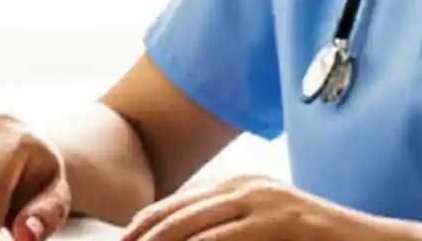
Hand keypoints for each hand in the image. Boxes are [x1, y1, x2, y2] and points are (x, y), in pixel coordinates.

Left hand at [118, 174, 369, 240]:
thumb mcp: (266, 228)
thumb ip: (230, 229)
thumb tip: (190, 239)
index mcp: (242, 185)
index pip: (177, 204)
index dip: (143, 226)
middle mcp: (248, 187)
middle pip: (177, 214)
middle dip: (142, 238)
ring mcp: (264, 202)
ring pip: (193, 226)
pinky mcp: (279, 222)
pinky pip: (222, 240)